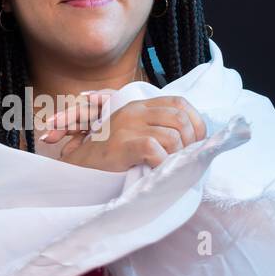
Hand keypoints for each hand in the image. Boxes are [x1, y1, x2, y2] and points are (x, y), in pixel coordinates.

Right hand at [40, 92, 207, 171]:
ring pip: (172, 135)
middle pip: (180, 119)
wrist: (78, 170)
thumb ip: (157, 130)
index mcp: (140, 106)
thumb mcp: (134, 136)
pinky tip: (155, 171)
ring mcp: (127, 126)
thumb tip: (193, 141)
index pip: (180, 104)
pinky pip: (154, 149)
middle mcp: (134, 111)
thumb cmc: (110, 158)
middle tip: (184, 160)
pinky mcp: (121, 144)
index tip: (196, 144)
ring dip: (176, 156)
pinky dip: (161, 164)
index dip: (195, 123)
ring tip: (168, 167)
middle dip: (190, 142)